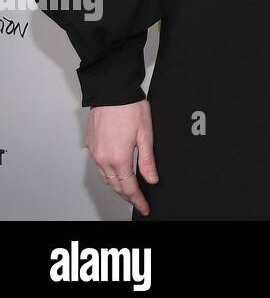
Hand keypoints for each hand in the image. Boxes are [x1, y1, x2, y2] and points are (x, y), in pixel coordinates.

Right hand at [86, 100, 157, 214]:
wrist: (112, 91)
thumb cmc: (130, 107)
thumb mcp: (146, 134)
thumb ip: (147, 160)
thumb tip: (152, 179)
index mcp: (118, 157)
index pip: (128, 187)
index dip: (137, 199)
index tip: (144, 207)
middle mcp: (102, 158)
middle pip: (115, 185)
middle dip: (127, 196)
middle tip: (138, 201)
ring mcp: (94, 152)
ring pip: (105, 177)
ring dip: (116, 185)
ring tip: (129, 189)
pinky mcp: (90, 144)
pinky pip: (98, 165)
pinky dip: (108, 173)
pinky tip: (116, 171)